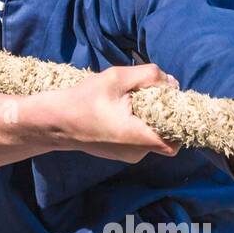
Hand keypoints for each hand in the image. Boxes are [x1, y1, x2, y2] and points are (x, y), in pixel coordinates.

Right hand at [35, 63, 179, 163]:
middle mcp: (136, 153)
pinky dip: (136, 125)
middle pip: (165, 137)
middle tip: (149, 96)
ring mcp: (127, 156)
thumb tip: (171, 82)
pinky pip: (138, 139)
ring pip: (150, 136)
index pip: (176, 140)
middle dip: (163, 116)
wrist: (53, 122)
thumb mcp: (116, 78)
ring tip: (129, 101)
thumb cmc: (83, 100)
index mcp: (138, 138)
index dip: (180, 122)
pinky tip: (120, 111)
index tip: (172, 103)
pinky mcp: (118, 154)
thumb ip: (148, 76)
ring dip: (148, 119)